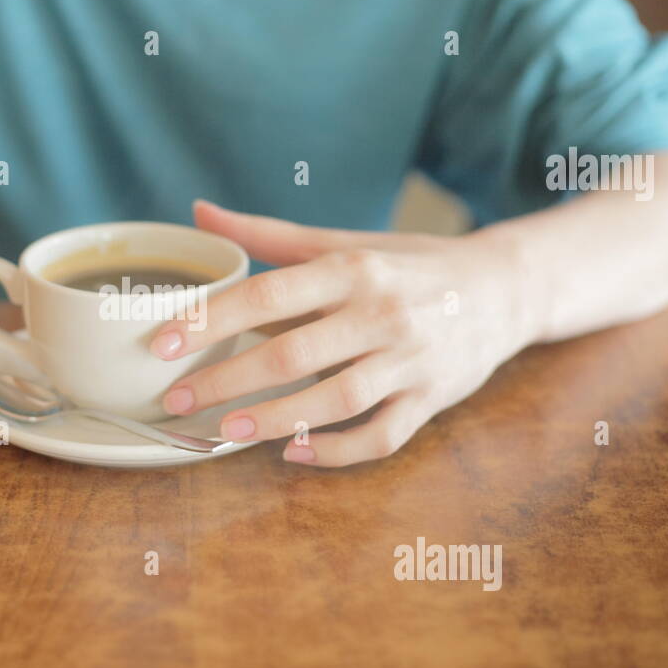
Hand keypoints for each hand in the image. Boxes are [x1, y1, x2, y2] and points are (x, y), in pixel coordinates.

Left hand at [149, 201, 538, 467]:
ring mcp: (410, 361)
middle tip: (176, 399)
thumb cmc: (409, 266)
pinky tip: (292, 455)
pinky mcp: (432, 400)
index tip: (162, 343)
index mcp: (353, 269)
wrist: (504, 288)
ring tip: (223, 432)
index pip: (269, 293)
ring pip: (334, 400)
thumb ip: (270, 236)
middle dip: (227, 379)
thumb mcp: (344, 243)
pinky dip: (336, 451)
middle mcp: (382, 313)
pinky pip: (381, 437)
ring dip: (275, 421)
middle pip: (292, 353)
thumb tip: (201, 213)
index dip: (211, 319)